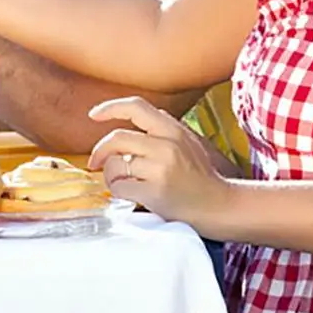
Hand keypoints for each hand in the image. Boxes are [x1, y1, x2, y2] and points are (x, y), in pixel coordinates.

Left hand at [87, 98, 232, 229]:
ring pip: (115, 164)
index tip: (93, 115)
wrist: (219, 206)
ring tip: (123, 182)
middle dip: (100, 151)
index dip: (110, 108)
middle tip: (95, 161)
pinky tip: (129, 194)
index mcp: (172, 130)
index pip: (135, 107)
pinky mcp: (155, 193)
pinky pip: (119, 187)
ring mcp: (160, 169)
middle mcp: (166, 145)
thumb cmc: (200, 176)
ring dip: (111, 175)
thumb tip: (129, 117)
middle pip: (117, 139)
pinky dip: (118, 191)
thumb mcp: (186, 142)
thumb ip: (161, 128)